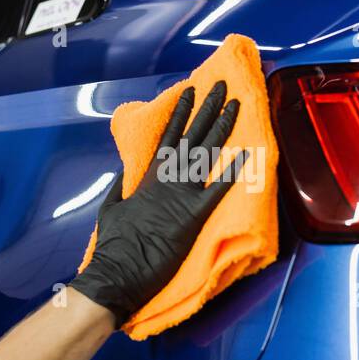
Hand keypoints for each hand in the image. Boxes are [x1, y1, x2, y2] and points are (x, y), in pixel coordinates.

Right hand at [70, 80, 246, 326]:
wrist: (117, 273)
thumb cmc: (113, 245)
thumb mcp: (111, 208)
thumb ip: (121, 187)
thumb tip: (124, 173)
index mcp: (149, 178)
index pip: (168, 137)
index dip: (180, 113)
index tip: (190, 90)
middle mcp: (168, 180)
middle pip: (193, 137)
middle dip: (208, 109)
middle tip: (223, 86)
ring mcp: (180, 197)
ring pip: (206, 154)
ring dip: (222, 128)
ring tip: (236, 105)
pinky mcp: (192, 218)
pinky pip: (217, 191)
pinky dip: (232, 172)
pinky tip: (247, 154)